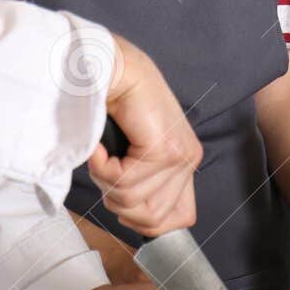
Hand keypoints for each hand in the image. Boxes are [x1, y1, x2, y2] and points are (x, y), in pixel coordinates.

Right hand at [88, 36, 201, 235]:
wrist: (114, 68)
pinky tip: (100, 147)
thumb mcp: (135, 153)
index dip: (143, 219)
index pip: (180, 219)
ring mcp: (179, 155)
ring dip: (106, 180)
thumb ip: (144, 184)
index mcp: (186, 162)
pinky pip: (124, 182)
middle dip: (117, 199)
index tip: (121, 196)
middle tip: (106, 167)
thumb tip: (139, 222)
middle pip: (151, 217)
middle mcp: (189, 159)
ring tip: (102, 153)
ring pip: (133, 201)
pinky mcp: (163, 149)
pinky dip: (101, 168)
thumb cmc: (118, 105)